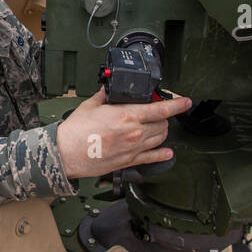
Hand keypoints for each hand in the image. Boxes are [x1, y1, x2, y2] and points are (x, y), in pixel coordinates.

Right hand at [55, 88, 191, 179]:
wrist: (66, 153)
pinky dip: (162, 154)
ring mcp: (133, 149)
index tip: (185, 102)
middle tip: (157, 112)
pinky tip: (167, 152)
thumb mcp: (91, 105)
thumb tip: (110, 89)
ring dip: (162, 131)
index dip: (177, 105)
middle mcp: (135, 133)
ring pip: (160, 138)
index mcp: (127, 115)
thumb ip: (105, 96)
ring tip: (158, 126)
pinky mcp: (129, 161)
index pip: (161, 109)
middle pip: (163, 124)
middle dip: (163, 116)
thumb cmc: (76, 131)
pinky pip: (152, 158)